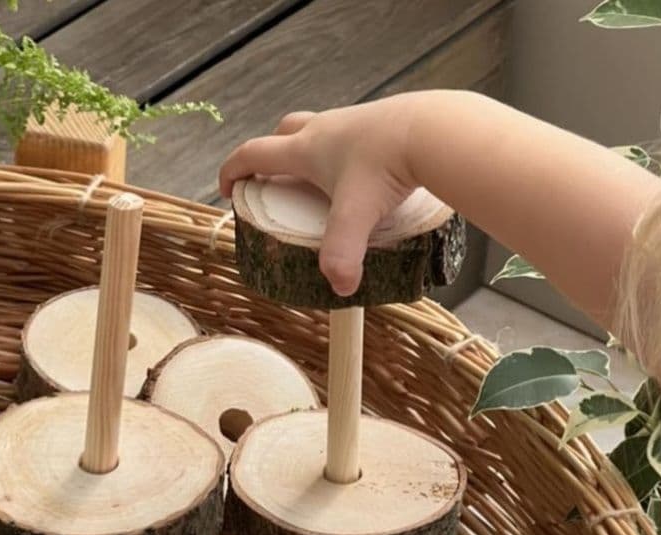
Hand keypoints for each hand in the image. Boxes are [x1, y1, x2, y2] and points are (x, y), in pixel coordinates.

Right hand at [218, 99, 419, 296]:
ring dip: (310, 150)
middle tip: (274, 181)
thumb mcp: (357, 215)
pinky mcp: (381, 121)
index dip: (234, 170)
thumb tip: (339, 288)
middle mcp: (325, 129)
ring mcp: (354, 121)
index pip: (254, 153)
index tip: (228, 189)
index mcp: (305, 149)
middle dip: (271, 154)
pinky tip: (361, 174)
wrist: (432, 130)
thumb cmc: (386, 167)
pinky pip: (351, 134)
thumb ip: (342, 253)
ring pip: (319, 129)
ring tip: (320, 182)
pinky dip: (345, 151)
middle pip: (284, 133)